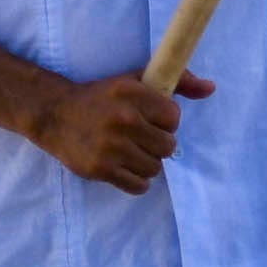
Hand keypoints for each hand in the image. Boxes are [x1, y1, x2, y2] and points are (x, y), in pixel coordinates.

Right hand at [37, 70, 210, 195]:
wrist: (55, 114)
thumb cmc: (102, 97)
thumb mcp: (134, 80)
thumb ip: (176, 81)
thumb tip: (211, 88)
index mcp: (131, 94)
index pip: (173, 117)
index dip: (166, 120)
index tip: (151, 119)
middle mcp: (122, 120)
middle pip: (168, 145)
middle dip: (158, 143)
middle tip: (141, 137)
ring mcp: (111, 147)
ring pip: (155, 167)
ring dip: (147, 162)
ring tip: (132, 151)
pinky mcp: (100, 169)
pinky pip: (139, 185)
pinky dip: (137, 179)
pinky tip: (125, 165)